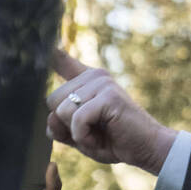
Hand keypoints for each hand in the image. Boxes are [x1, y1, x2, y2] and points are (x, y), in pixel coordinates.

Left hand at [47, 50, 176, 174]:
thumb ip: (60, 126)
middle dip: (64, 125)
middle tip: (92, 132)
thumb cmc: (115, 142)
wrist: (147, 149)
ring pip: (62, 111)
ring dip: (76, 133)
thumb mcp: (79, 135)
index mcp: (88, 82)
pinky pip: (77, 119)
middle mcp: (94, 76)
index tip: (43, 40)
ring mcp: (102, 83)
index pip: (63, 61)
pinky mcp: (108, 95)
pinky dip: (84, 137)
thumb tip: (51, 115)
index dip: (50, 52)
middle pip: (51, 100)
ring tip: (99, 134)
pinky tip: (101, 138)